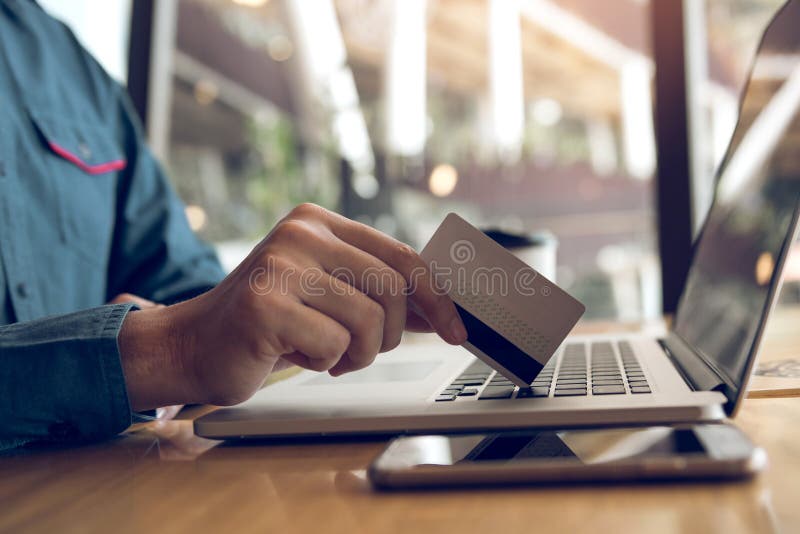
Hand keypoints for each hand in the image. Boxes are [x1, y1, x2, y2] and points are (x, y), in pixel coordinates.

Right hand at [119, 204, 466, 409]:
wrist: (192, 346)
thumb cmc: (267, 324)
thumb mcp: (329, 297)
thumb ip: (379, 295)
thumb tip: (442, 307)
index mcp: (318, 222)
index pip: (401, 255)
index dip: (436, 297)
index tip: (456, 328)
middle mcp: (300, 232)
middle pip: (393, 287)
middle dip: (387, 334)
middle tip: (358, 348)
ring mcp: (280, 263)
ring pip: (367, 319)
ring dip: (355, 352)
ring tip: (323, 352)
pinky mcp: (264, 303)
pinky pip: (332, 344)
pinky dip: (322, 362)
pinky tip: (292, 352)